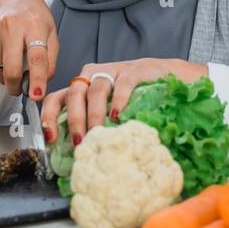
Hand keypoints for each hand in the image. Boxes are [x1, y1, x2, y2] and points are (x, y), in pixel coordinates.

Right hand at [0, 0, 58, 98]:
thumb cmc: (35, 17)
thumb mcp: (51, 32)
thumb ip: (50, 59)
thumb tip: (41, 85)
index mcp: (34, 24)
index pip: (36, 57)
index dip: (37, 79)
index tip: (37, 96)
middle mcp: (11, 26)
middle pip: (12, 70)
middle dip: (17, 88)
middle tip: (23, 91)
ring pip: (1, 71)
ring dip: (9, 77)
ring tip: (17, 63)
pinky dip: (0, 68)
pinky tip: (6, 54)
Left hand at [39, 58, 207, 145]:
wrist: (180, 80)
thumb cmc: (147, 102)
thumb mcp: (117, 116)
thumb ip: (99, 128)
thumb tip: (82, 159)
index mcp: (86, 88)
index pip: (58, 96)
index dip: (48, 115)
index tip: (50, 137)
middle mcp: (96, 75)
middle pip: (74, 91)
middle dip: (73, 118)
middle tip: (80, 141)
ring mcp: (117, 69)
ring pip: (95, 88)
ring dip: (94, 113)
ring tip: (99, 133)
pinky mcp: (138, 68)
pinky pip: (123, 81)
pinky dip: (118, 98)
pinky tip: (118, 115)